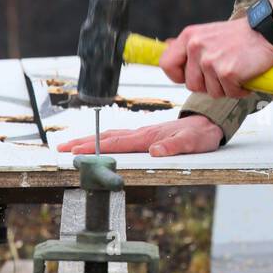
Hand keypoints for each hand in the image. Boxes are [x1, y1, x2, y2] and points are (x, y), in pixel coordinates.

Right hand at [55, 114, 223, 156]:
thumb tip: (155, 151)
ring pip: (113, 136)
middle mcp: (143, 133)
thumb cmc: (202, 133)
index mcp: (149, 136)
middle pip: (108, 137)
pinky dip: (105, 140)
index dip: (95, 148)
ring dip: (92, 140)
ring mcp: (144, 133)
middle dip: (84, 142)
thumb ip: (175, 146)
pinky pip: (122, 137)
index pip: (117, 142)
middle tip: (61, 147)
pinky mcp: (147, 135)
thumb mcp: (193, 142)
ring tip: (73, 145)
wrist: (211, 121)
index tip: (75, 151)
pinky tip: (100, 143)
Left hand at [159, 16, 272, 98]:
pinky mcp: (227, 72)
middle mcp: (196, 47)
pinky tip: (245, 75)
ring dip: (226, 88)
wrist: (265, 31)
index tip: (191, 76)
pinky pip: (229, 93)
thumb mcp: (207, 33)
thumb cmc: (239, 35)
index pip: (166, 64)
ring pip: (211, 92)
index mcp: (189, 36)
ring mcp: (211, 60)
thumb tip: (167, 47)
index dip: (178, 76)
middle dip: (209, 85)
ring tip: (236, 71)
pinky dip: (240, 90)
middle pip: (191, 85)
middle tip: (224, 72)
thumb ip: (188, 45)